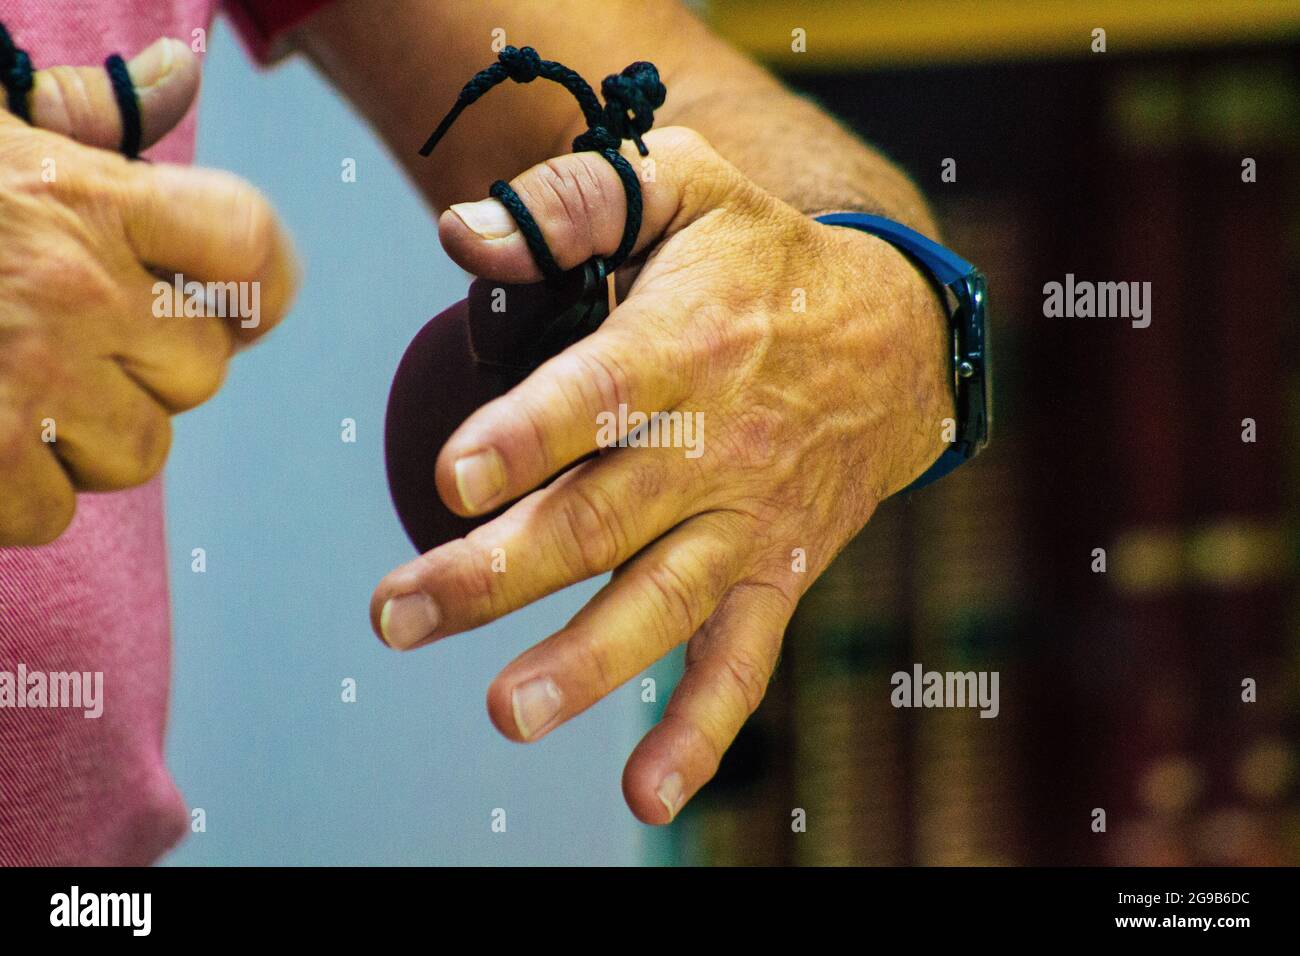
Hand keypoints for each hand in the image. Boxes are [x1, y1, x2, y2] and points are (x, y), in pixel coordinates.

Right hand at [0, 38, 297, 544]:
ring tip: (19, 396)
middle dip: (150, 372)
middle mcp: (75, 289)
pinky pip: (53, 512)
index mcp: (89, 198)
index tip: (243, 310)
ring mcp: (29, 378)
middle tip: (76, 347)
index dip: (265, 286)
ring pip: (138, 453)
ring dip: (89, 441)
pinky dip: (18, 496)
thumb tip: (179, 73)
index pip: (246, 244)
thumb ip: (87, 112)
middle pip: (201, 372)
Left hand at [370, 126, 950, 822]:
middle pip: (603, 517)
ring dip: (586, 663)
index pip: (603, 392)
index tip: (453, 478)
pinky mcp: (780, 574)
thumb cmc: (762, 260)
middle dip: (497, 571)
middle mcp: (719, 444)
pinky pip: (744, 659)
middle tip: (399, 615)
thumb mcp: (686, 184)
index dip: (530, 433)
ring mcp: (752, 521)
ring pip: (665, 600)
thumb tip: (459, 237)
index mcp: (686, 343)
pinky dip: (702, 731)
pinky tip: (647, 794)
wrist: (897, 339)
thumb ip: (574, 201)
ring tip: (508, 713)